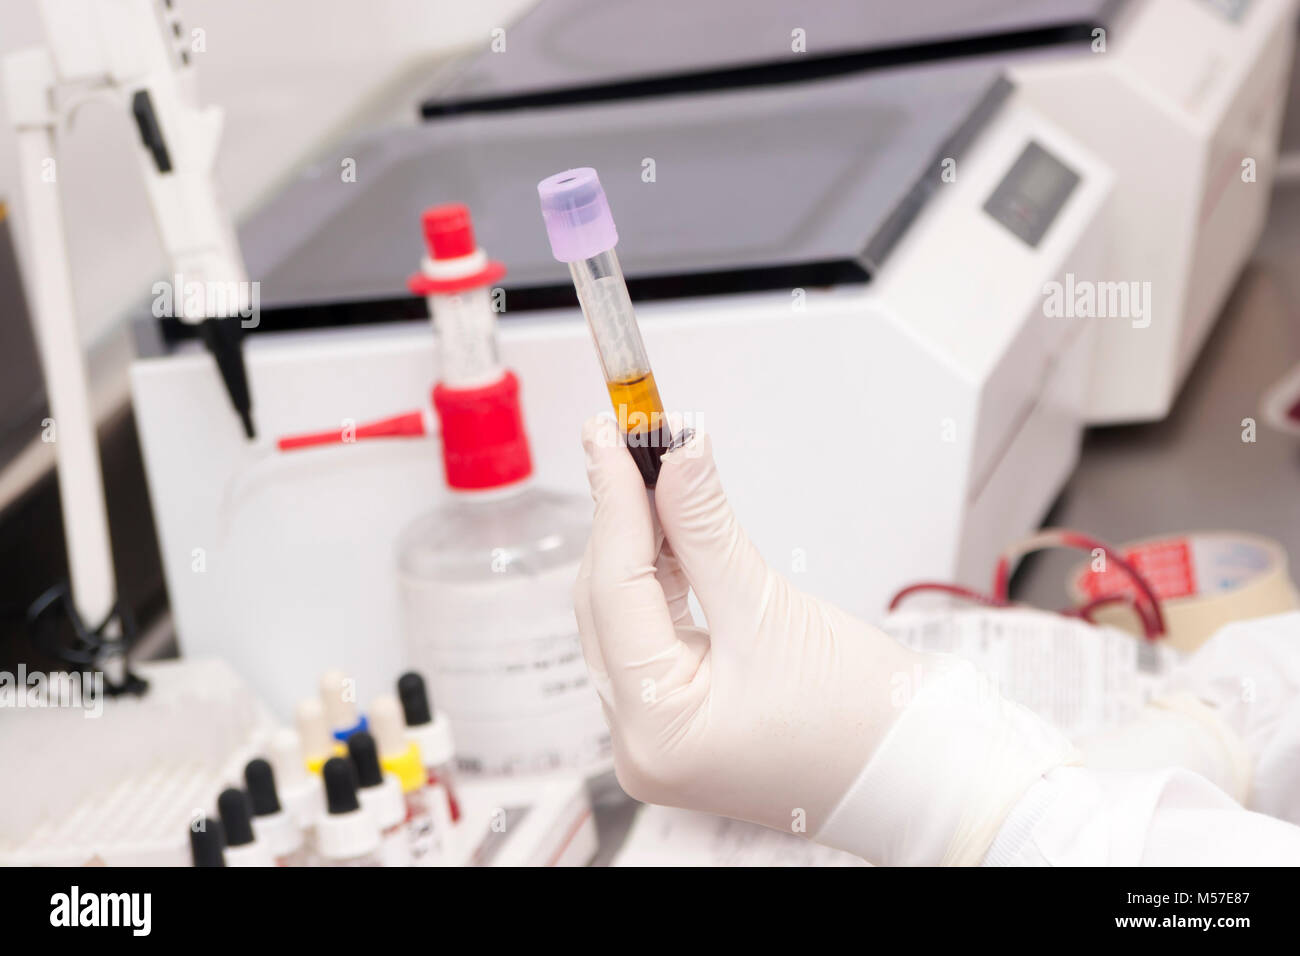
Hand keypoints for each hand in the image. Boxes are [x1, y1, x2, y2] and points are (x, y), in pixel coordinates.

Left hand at [573, 417, 921, 834]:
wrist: (920, 774)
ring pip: (624, 615)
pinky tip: (664, 527)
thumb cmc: (867, 721)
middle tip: (626, 438)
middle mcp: (642, 742)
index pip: (613, 592)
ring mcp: (658, 733)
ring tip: (643, 468)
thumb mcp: (772, 609)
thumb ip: (708, 528)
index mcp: (656, 732)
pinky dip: (659, 578)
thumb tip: (677, 455)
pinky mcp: (680, 716)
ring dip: (636, 542)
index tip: (610, 432)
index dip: (612, 501)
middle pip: (607, 605)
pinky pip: (651, 633)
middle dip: (619, 516)